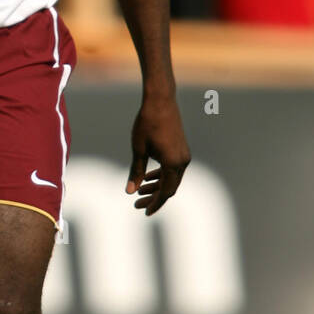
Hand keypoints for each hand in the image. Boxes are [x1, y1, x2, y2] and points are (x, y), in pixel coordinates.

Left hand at [126, 93, 190, 214]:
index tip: (143, 212)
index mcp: (173, 163)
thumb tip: (130, 192)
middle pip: (170, 188)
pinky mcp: (181, 149)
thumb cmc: (147, 124)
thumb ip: (136, 172)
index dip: (155, 204)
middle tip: (136, 205)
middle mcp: (182, 161)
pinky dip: (161, 175)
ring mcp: (184, 155)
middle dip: (154, 198)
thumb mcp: (138, 150)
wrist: (160, 101)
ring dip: (157, 186)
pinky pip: (173, 169)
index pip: (165, 192)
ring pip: (171, 179)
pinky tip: (148, 177)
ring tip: (140, 192)